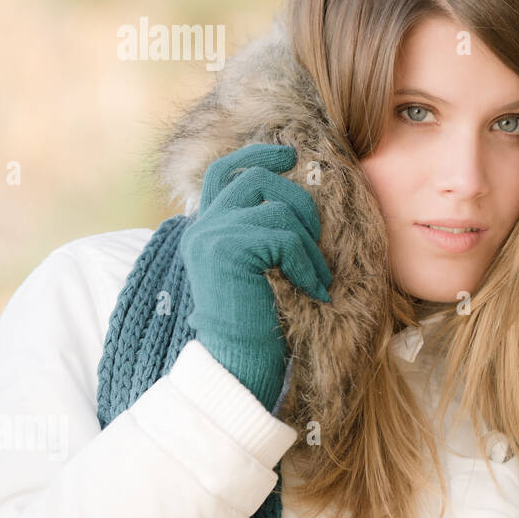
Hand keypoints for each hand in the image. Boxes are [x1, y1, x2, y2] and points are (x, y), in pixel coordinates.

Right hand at [180, 143, 332, 412]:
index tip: (290, 153)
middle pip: (258, 180)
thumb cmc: (257, 322)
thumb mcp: (256, 268)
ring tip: (316, 277)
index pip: (225, 172)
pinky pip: (285, 237)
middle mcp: (202, 227)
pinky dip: (308, 263)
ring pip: (278, 209)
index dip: (258, 154)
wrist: (237, 364)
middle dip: (298, 203)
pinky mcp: (227, 249)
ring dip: (309, 243)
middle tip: (315, 242)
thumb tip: (292, 193)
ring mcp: (211, 236)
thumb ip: (259, 231)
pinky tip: (313, 289)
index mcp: (206, 229)